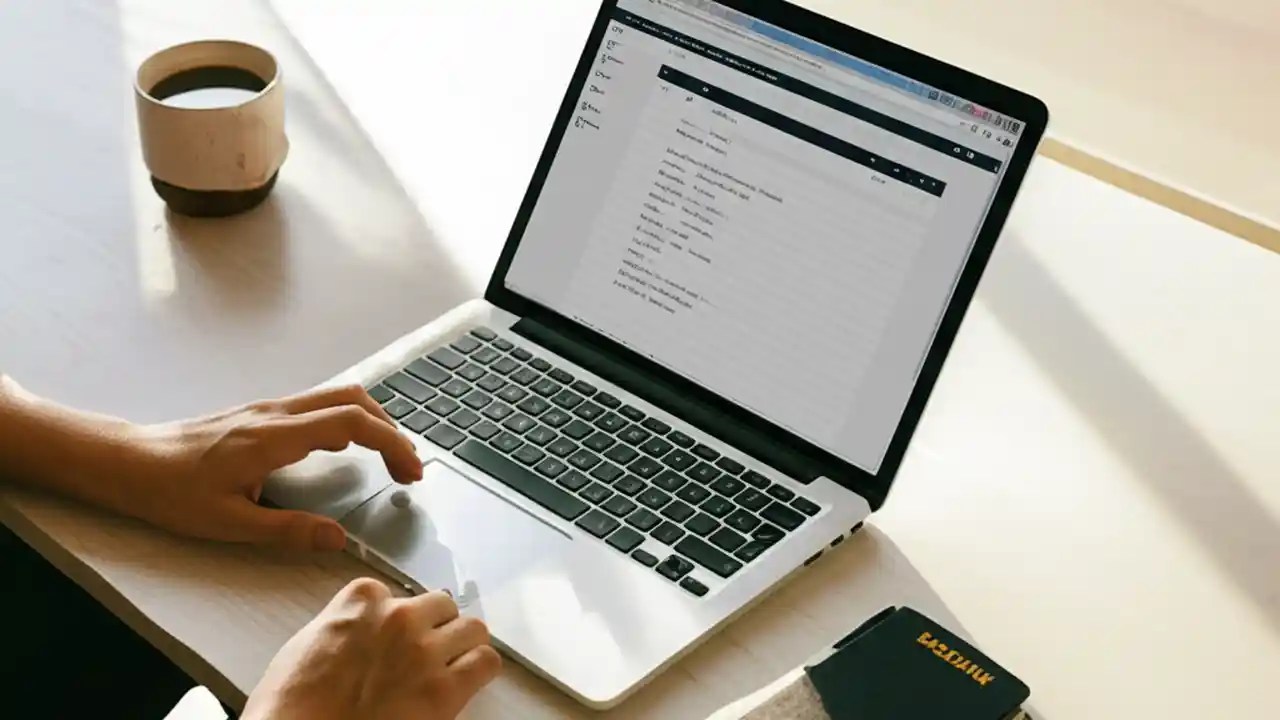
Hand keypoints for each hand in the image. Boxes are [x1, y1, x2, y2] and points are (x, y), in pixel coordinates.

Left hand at [119, 384, 423, 550]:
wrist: (131, 462)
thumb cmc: (172, 492)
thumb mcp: (228, 524)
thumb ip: (287, 530)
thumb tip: (338, 538)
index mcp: (274, 437)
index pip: (351, 424)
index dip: (391, 443)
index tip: (411, 472)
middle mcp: (277, 413)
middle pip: (354, 399)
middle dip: (392, 430)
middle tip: (409, 469)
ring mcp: (270, 408)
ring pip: (338, 396)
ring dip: (373, 422)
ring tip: (389, 460)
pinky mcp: (263, 413)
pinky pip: (320, 405)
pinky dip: (350, 421)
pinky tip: (349, 452)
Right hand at [242, 578, 501, 719]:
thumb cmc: (290, 706)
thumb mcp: (304, 646)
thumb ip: (342, 624)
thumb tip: (358, 630)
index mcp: (361, 601)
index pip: (396, 592)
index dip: (397, 618)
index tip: (393, 635)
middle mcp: (398, 618)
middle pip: (441, 605)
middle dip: (437, 626)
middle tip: (427, 650)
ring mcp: (424, 651)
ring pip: (472, 628)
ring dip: (464, 644)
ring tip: (452, 663)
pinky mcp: (444, 689)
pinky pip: (486, 662)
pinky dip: (481, 668)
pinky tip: (468, 678)